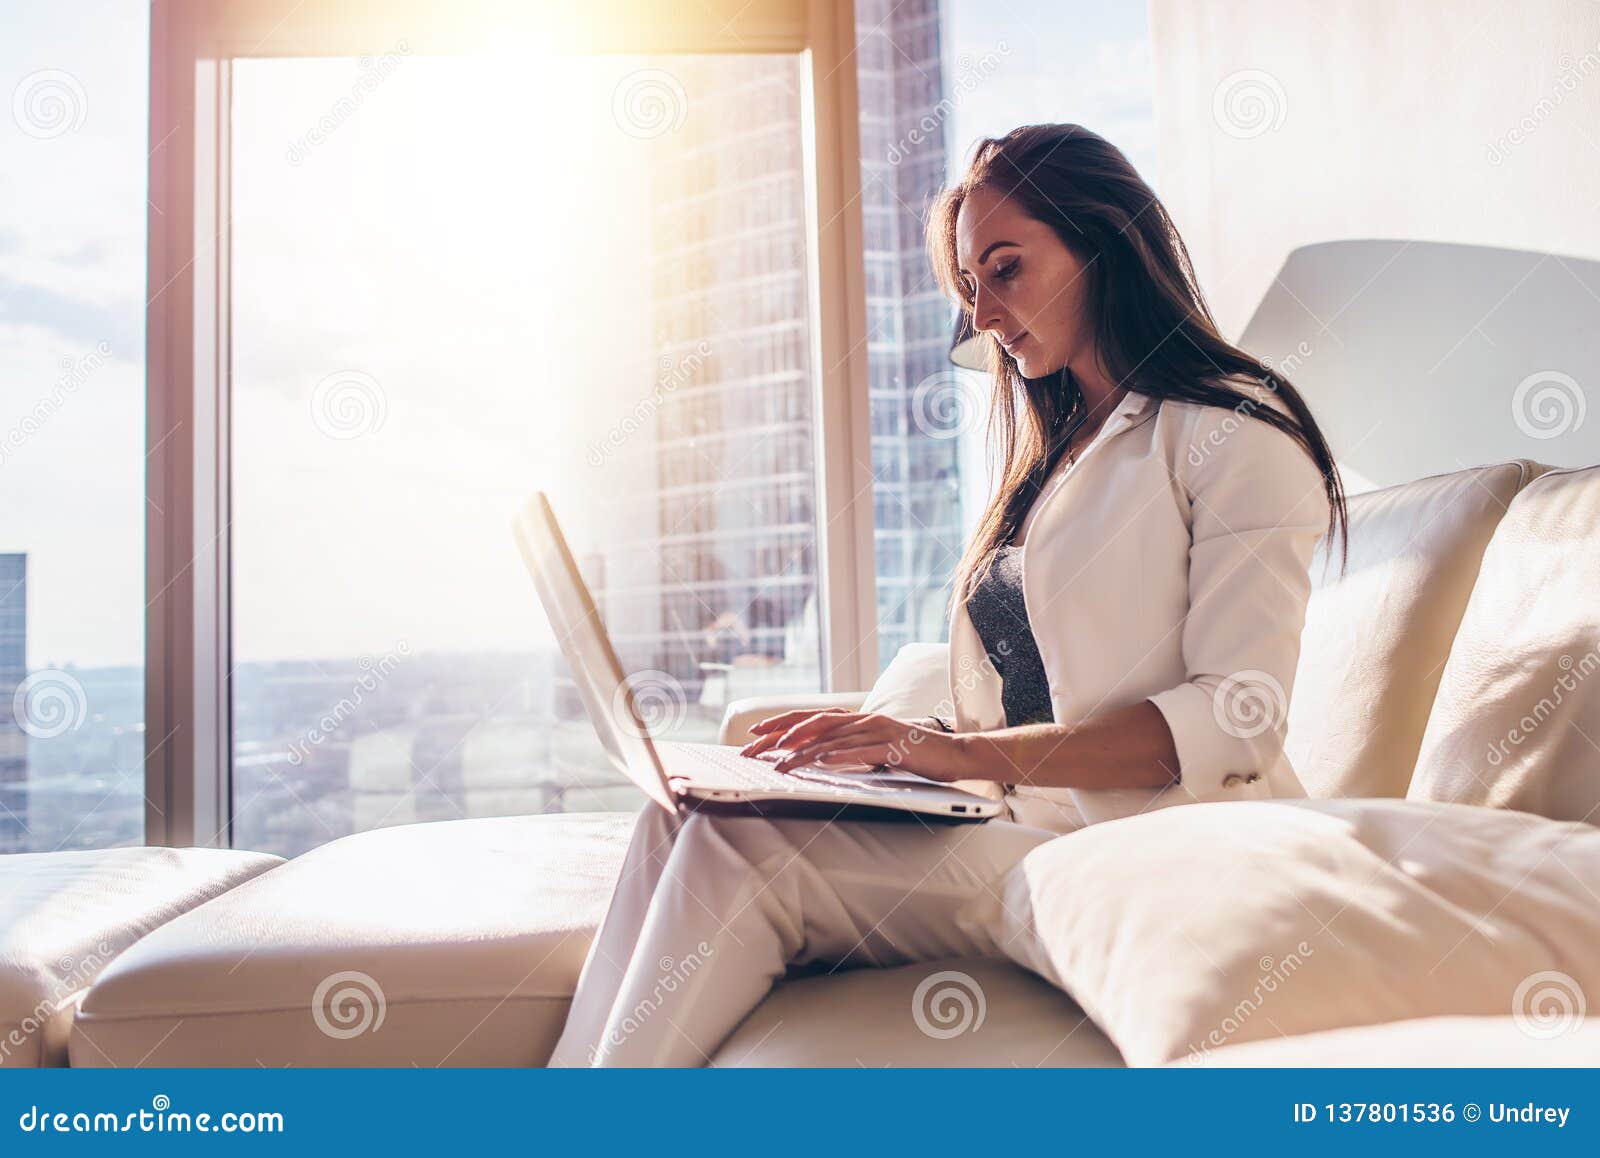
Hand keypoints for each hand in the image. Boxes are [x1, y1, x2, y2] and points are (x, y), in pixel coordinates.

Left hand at [739, 709, 976, 782]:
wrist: (954, 753)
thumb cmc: (914, 755)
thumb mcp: (875, 750)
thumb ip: (851, 749)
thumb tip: (819, 757)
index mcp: (858, 719)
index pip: (812, 718)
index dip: (782, 723)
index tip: (755, 733)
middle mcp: (864, 719)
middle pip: (813, 724)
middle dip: (780, 736)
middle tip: (753, 749)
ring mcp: (879, 731)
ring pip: (832, 739)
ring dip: (803, 752)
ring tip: (780, 764)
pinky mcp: (894, 746)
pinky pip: (862, 751)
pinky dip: (840, 756)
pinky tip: (821, 762)